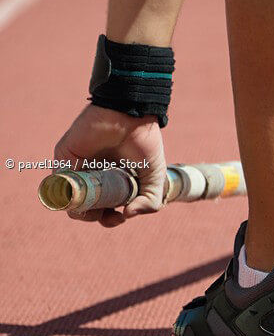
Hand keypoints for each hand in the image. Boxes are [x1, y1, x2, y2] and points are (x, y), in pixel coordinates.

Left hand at [53, 105, 166, 226]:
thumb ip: (151, 200)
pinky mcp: (64, 158)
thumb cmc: (145, 143)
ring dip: (80, 213)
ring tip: (95, 211)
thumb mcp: (155, 178)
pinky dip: (66, 197)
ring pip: (68, 200)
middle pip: (86, 208)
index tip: (122, 216)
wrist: (131, 116)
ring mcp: (77, 168)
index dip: (111, 219)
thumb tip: (128, 215)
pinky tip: (82, 199)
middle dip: (96, 218)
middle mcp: (94, 176)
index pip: (105, 208)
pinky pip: (57, 184)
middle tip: (110, 215)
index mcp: (113, 180)